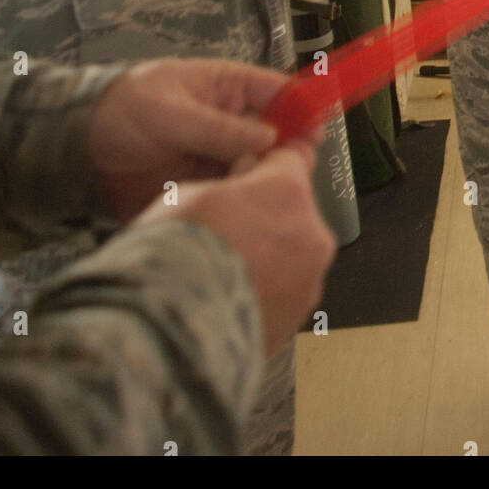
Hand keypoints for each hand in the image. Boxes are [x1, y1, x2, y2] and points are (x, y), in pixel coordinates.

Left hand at [88, 58, 286, 220]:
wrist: (81, 146)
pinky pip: (235, 193)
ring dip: (265, 181)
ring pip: (259, 168)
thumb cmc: (125, 108)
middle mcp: (233, 122)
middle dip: (287, 153)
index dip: (302, 108)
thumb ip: (218, 127)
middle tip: (289, 174)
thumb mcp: (171, 111)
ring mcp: (221, 156)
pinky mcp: (207, 185)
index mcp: (229, 88)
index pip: (278, 91)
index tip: (316, 132)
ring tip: (261, 196)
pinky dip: (242, 202)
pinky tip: (241, 211)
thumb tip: (269, 138)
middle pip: (278, 136)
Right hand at [140, 145, 336, 356]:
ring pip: (291, 256)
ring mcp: (308, 281)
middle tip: (227, 231)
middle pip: (294, 211)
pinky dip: (263, 293)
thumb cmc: (178, 255)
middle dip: (267, 217)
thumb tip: (241, 184)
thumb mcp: (192, 193)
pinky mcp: (298, 319)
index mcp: (287, 191)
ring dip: (268, 258)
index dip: (264, 168)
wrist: (177, 327)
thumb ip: (231, 184)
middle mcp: (310, 233)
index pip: (290, 160)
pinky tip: (229, 298)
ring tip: (223, 272)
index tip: (250, 175)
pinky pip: (283, 294)